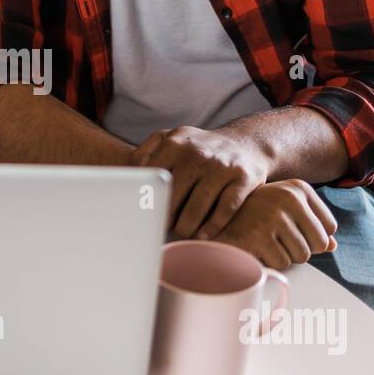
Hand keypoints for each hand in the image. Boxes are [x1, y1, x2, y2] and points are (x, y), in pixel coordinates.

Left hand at [132, 124, 270, 239]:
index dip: (147, 201)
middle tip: (159, 231)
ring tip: (179, 235)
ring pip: (198, 206)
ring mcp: (222, 166)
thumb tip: (127, 175)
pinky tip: (201, 236)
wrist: (246, 142)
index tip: (142, 216)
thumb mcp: (173, 138)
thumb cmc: (200, 148)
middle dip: (164, 218)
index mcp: (176, 143)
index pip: (153, 178)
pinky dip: (212, 227)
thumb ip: (146, 151)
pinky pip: (225, 209)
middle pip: (174, 195)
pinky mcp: (243, 179)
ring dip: (186, 227)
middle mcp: (199, 153)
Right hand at [210, 179, 337, 270]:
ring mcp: (273, 216)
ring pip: (301, 256)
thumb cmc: (248, 216)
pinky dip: (268, 262)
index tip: (290, 231)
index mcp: (297, 188)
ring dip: (283, 256)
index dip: (311, 236)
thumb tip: (333, 245)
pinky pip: (282, 263)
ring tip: (261, 242)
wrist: (207, 219)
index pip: (329, 227)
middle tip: (274, 239)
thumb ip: (309, 225)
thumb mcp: (281, 212)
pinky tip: (253, 248)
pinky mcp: (259, 236)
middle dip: (299, 249)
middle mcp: (288, 198)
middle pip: (319, 243)